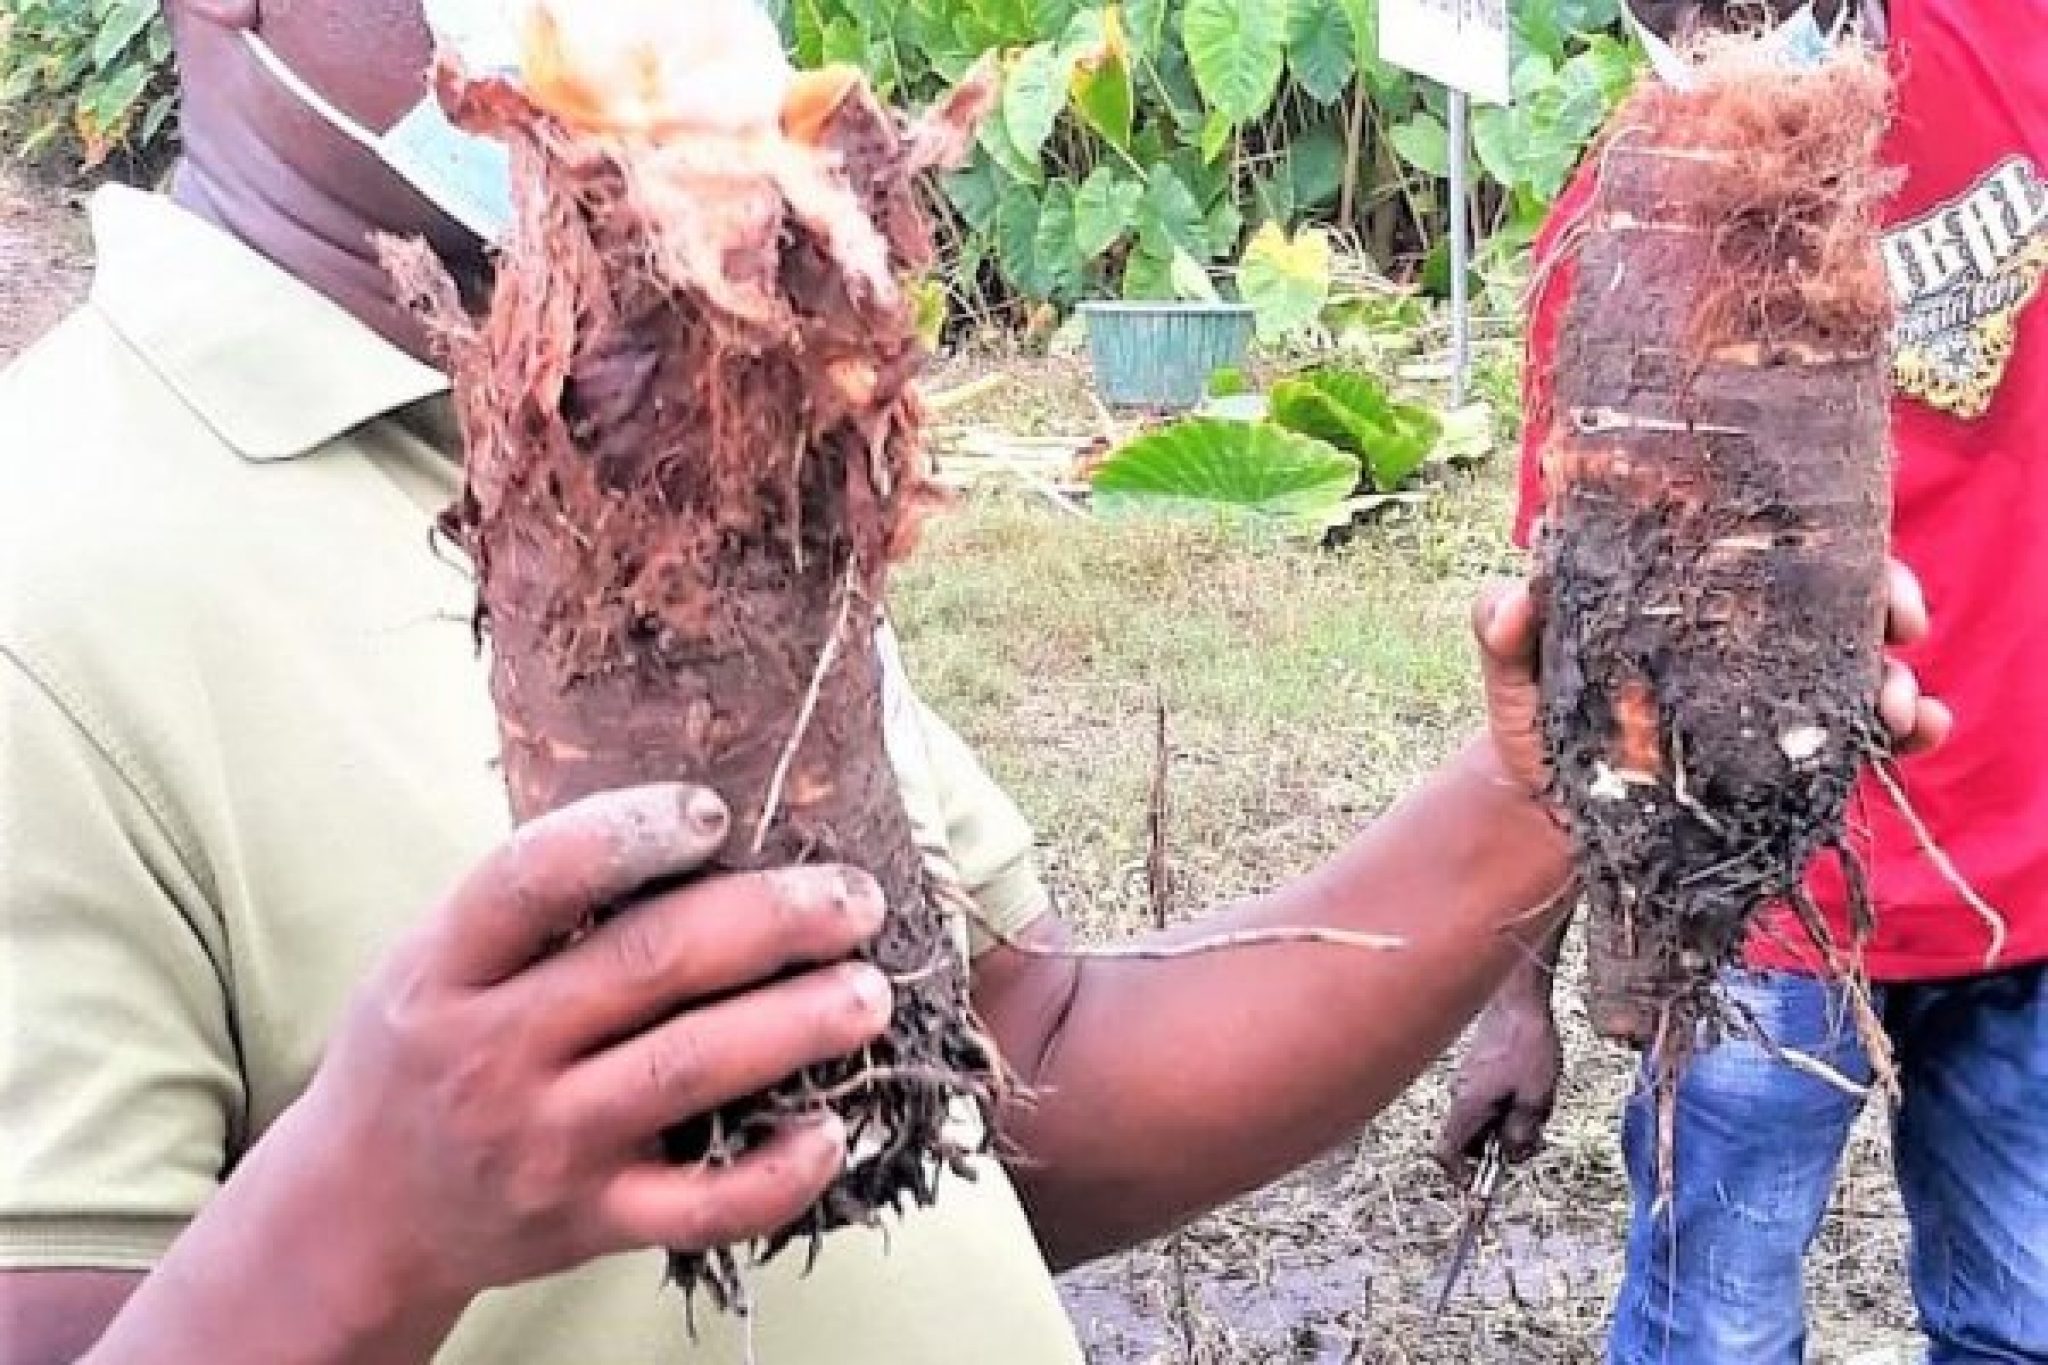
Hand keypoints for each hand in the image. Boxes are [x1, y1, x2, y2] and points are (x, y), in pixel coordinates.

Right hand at [285, 783, 890, 1314]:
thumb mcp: (436, 959)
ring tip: (869, 991)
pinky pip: (699, 1206)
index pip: (534, 878)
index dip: (632, 831)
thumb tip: (698, 817)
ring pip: (690, 1071)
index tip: (716, 811)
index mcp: (447, 967)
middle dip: (772, 920)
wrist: (362, 1213)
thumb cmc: (427, 1048)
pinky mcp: (589, 1222)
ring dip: (797, 1024)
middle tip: (854, 900)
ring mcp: (544, 1144)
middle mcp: (492, 1053)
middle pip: (649, 965)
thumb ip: (535, 903)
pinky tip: (834, 1131)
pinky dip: (777, 1174)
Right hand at [1431, 988, 1562, 1183]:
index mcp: (1468, 1106)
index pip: (1446, 1153)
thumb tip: (1511, 1154)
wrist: (1518, 999)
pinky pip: (1489, 1101)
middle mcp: (1461, 1096)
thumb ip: (1522, 1131)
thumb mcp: (1536, 1095)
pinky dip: (1508, 1106)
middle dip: (1499, 1150)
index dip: (1460, 1176)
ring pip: (1483, 1121)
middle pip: (1469, 1141)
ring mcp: (1468, 1082)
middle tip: (1533, 1140)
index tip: (1482, 1185)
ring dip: (1509, 1126)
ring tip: (1539, 1106)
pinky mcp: (1479, 1070)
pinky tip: (1534, 1089)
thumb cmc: (1527, 1042)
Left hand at [1476, 557, 1952, 795]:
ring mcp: (1771, 695)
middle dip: (1886, 604)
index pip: (1773, 544)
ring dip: (1896, 679)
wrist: (1543, 806)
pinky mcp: (1785, 757)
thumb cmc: (1534, 714)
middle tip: (1901, 630)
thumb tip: (1513, 600)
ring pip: (1859, 668)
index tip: (1862, 559)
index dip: (1828, 541)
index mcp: (1691, 590)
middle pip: (1839, 599)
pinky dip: (1901, 732)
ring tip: (1901, 705)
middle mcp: (1745, 634)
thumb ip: (1503, 631)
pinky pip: (1856, 738)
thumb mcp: (1515, 667)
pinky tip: (1917, 733)